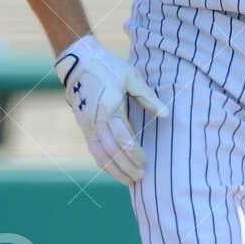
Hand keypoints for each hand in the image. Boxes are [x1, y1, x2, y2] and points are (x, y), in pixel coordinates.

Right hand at [54, 33, 166, 185]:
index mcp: (109, 108)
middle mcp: (95, 120)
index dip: (134, 154)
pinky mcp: (83, 126)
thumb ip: (148, 97)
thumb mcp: (131, 77)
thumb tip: (166, 115)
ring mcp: (87, 125)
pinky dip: (103, 163)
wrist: (78, 62)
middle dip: (126, 167)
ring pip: (99, 154)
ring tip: (129, 181)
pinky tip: (113, 170)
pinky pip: (92, 150)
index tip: (145, 163)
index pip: (122, 138)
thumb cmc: (108, 67)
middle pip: (111, 151)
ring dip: (114, 170)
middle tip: (141, 178)